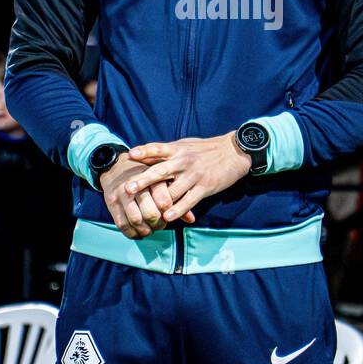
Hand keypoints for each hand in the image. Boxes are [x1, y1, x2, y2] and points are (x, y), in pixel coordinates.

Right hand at [98, 155, 178, 238]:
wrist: (116, 167)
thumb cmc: (145, 175)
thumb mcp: (160, 180)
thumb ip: (176, 198)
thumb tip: (191, 219)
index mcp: (151, 177)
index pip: (163, 200)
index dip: (169, 211)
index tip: (169, 214)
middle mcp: (135, 186)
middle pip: (150, 213)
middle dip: (158, 224)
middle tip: (161, 224)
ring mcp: (121, 196)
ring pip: (136, 221)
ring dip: (146, 230)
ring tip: (151, 229)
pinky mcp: (111, 204)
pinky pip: (122, 225)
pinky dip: (132, 233)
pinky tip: (139, 232)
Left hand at [124, 132, 251, 224]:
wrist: (233, 153)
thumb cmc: (204, 150)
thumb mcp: (184, 146)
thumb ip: (164, 152)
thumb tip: (140, 154)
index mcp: (178, 150)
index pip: (158, 149)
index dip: (144, 151)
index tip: (130, 155)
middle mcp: (184, 162)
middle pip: (161, 171)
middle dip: (144, 180)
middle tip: (128, 188)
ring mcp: (195, 175)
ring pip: (173, 191)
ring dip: (159, 202)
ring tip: (146, 211)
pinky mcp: (205, 187)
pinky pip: (189, 201)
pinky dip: (178, 210)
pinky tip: (168, 217)